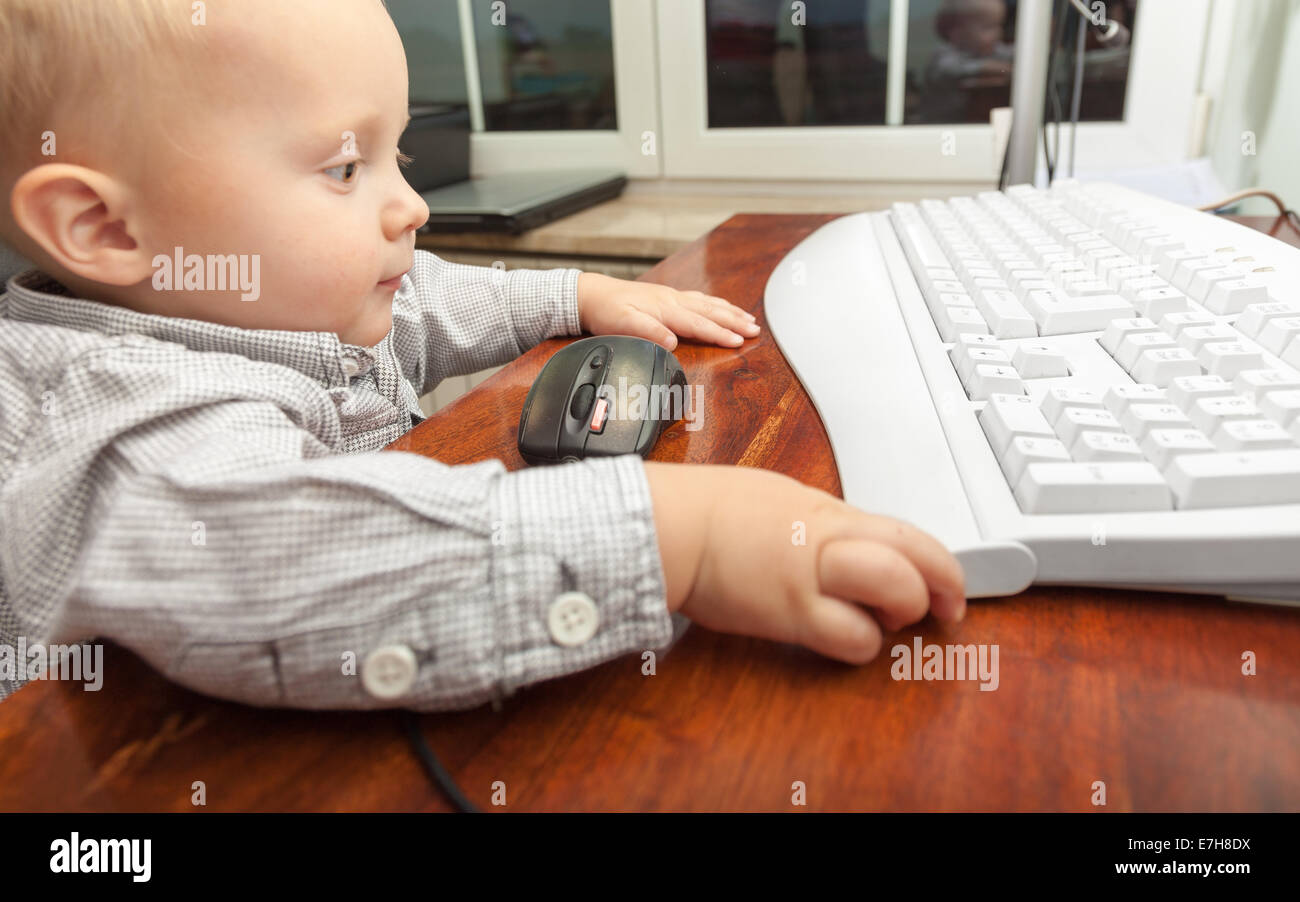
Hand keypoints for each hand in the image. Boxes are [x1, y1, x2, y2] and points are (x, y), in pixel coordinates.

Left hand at [576, 272, 759, 349]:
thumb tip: (673, 343)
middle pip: (711, 311)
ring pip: (708, 303)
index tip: (739, 340)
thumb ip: (649, 333)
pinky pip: (698, 299)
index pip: (699, 323)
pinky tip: (720, 306)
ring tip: (748, 318)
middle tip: (755, 330)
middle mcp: (673, 300)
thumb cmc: (607, 311)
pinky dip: (715, 303)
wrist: (592, 295)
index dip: (721, 333)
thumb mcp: (623, 325)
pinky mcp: (667, 296)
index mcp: (666, 309)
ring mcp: (671, 296)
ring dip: (729, 311)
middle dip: (735, 321)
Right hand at [644, 462, 966, 663]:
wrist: (671, 528)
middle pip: (912, 556)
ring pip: (892, 590)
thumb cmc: (710, 512)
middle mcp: (827, 539)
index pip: (905, 531)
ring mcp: (812, 576)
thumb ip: (822, 523)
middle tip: (944, 610)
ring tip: (888, 622)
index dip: (940, 561)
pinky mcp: (790, 613)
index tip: (950, 583)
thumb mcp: (780, 500)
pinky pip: (849, 635)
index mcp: (827, 512)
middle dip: (941, 586)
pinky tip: (847, 638)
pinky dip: (861, 643)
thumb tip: (852, 542)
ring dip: (902, 612)